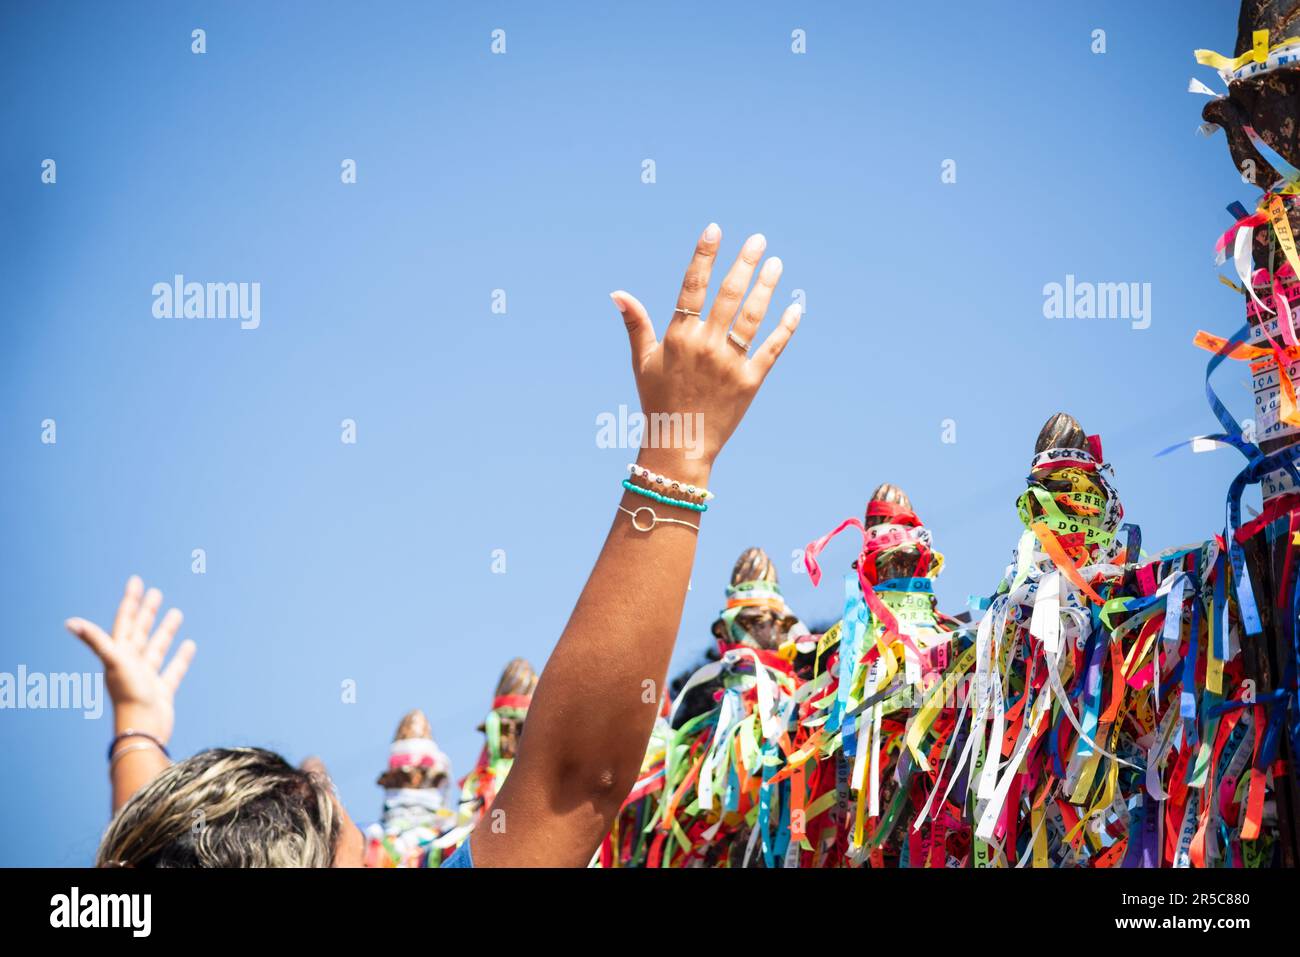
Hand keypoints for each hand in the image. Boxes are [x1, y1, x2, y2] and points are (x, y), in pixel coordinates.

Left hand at [66, 575, 194, 744]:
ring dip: (165, 631)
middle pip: (140, 631)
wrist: (143, 729)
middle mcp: (131, 663)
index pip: (124, 622)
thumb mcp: (113, 662)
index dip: (130, 601)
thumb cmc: (127, 695)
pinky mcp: (162, 690)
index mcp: (119, 654)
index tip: (136, 582)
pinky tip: (189, 645)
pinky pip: (173, 669)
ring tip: (176, 613)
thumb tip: (70, 622)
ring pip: (156, 647)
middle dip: (147, 612)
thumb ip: (95, 640)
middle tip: (156, 593)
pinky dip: (180, 657)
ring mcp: (147, 677)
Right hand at [610, 224, 800, 479]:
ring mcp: (730, 363)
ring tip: (776, 263)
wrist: (679, 446)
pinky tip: (795, 306)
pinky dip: (785, 327)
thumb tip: (617, 293)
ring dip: (766, 287)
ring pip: (752, 316)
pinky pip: (772, 348)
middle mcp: (706, 346)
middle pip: (728, 295)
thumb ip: (635, 324)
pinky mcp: (750, 381)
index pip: (692, 286)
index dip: (704, 255)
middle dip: (744, 263)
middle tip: (757, 240)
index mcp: (679, 337)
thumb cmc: (658, 401)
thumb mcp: (643, 361)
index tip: (715, 229)